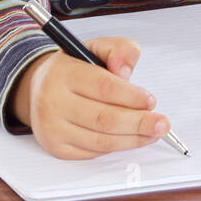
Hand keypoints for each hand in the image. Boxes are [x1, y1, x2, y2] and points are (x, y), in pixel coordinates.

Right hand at [11, 38, 172, 158]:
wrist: (38, 88)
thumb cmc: (72, 69)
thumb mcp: (96, 48)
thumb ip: (119, 50)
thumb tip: (124, 70)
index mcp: (63, 73)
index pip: (103, 87)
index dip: (131, 96)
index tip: (151, 101)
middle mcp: (53, 101)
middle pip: (104, 118)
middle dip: (139, 123)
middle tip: (162, 124)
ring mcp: (52, 128)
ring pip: (100, 140)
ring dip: (132, 139)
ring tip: (151, 133)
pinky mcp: (55, 147)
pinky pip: (92, 152)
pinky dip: (115, 147)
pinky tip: (128, 138)